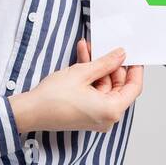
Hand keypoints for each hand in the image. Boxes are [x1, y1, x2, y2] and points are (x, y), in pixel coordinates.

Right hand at [10, 46, 143, 133]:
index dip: (135, 69)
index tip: (134, 56)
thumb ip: (105, 63)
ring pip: (104, 86)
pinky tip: (81, 59)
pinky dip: (90, 77)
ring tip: (87, 49)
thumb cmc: (52, 99)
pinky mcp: (86, 113)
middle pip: (118, 86)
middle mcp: (107, 117)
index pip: (133, 87)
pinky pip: (94, 92)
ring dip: (96, 67)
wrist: (30, 112)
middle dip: (110, 65)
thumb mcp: (82, 73)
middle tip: (104, 47)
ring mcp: (96, 117)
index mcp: (111, 110)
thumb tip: (120, 56)